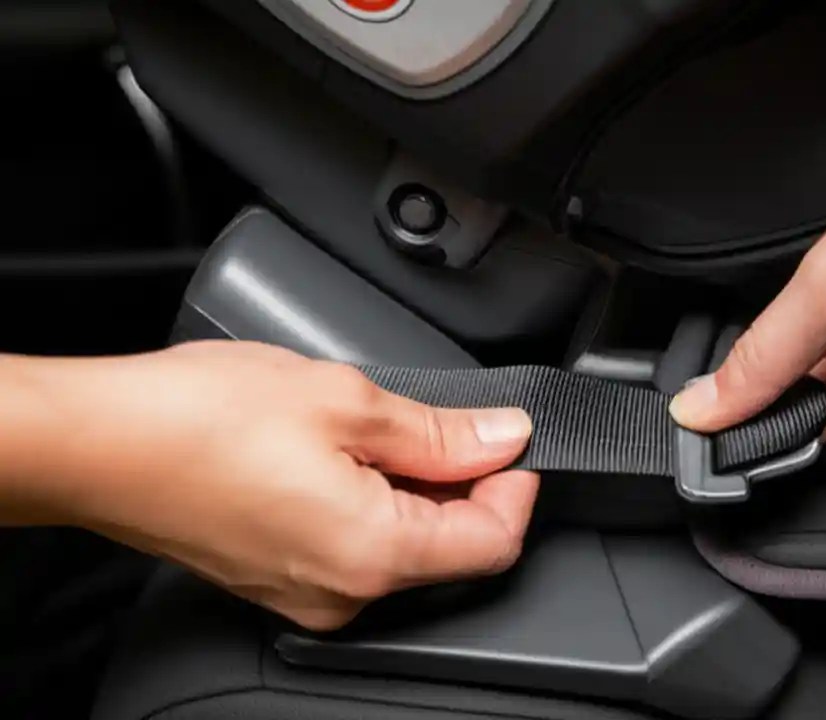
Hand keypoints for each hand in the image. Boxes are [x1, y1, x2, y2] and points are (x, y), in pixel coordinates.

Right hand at [33, 341, 537, 629]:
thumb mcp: (344, 400)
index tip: (512, 442)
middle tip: (452, 422)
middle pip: (454, 549)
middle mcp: (345, 591)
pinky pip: (358, 549)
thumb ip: (441, 430)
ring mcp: (310, 592)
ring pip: (406, 548)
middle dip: (469, 485)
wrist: (99, 443)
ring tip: (382, 430)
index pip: (495, 542)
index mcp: (374, 552)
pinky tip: (346, 455)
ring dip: (420, 492)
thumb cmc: (198, 420)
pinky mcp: (281, 579)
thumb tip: (502, 436)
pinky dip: (376, 505)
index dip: (517, 486)